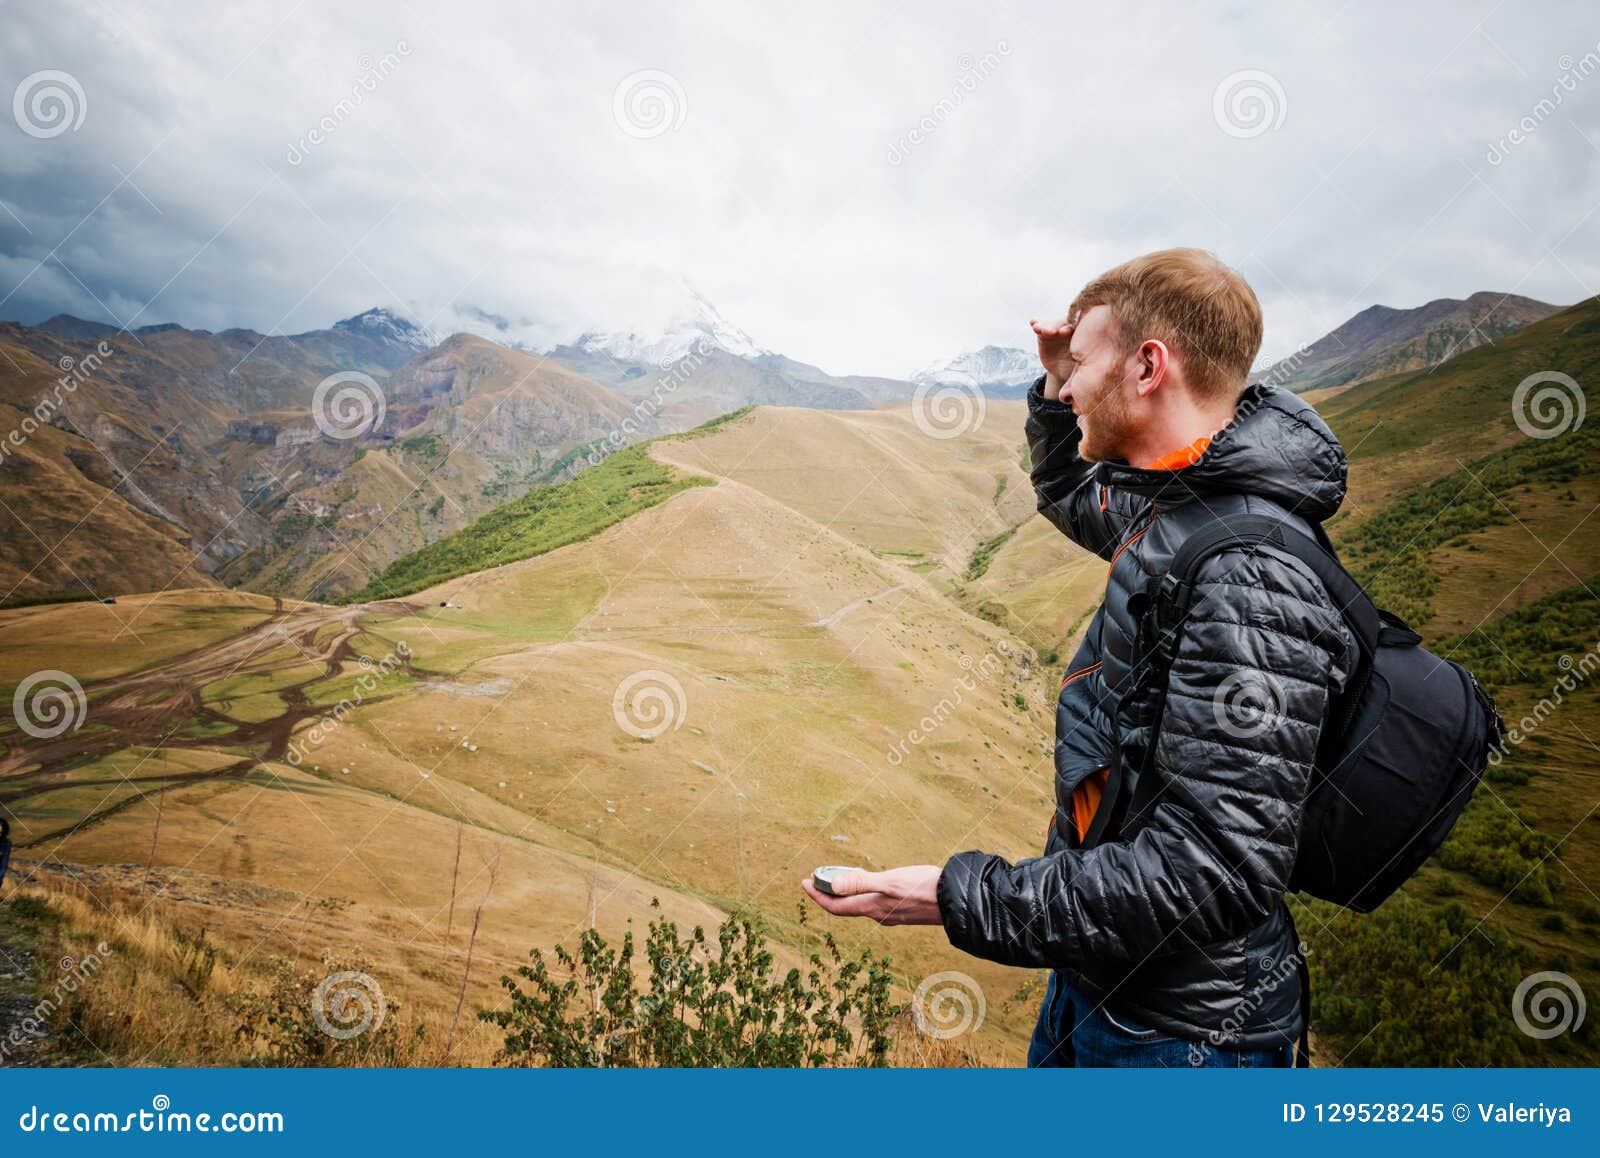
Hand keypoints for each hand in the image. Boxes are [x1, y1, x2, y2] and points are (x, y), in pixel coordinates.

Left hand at [799, 864, 943, 925]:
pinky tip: (868, 882)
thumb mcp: (889, 882)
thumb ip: (860, 883)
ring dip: (845, 893)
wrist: (955, 900)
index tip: (803, 883)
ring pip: (859, 904)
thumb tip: (831, 886)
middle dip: (827, 894)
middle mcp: (878, 914)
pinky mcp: (901, 910)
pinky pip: (873, 902)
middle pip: (844, 906)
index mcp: (871, 908)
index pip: (835, 906)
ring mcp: (890, 914)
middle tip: (816, 879)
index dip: (816, 896)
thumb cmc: (923, 889)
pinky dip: (862, 892)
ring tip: (837, 877)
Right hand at [1030, 315, 1073, 396]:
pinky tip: (1033, 323)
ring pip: (1054, 324)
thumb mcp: (1076, 379)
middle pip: (1067, 325)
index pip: (1080, 330)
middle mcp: (1072, 332)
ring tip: (1039, 329)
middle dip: (1059, 326)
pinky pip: (1043, 326)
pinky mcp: (1046, 334)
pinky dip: (1038, 323)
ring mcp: (1058, 331)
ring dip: (1047, 325)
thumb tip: (1064, 398)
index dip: (1072, 330)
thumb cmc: (1077, 373)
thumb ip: (1072, 385)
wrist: (1067, 372)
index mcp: (1084, 339)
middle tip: (1055, 331)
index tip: (1066, 332)